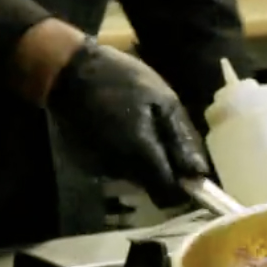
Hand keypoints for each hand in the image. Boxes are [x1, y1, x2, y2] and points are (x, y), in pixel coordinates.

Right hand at [41, 38, 209, 207]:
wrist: (67, 71)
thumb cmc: (120, 79)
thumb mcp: (162, 100)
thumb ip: (181, 139)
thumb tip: (199, 174)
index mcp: (141, 153)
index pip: (168, 195)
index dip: (183, 189)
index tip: (189, 174)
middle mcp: (119, 169)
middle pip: (151, 188)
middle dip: (161, 171)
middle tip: (161, 138)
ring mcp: (98, 168)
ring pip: (133, 178)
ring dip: (140, 162)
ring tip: (137, 128)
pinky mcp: (85, 163)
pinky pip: (114, 169)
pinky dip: (121, 155)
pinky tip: (117, 130)